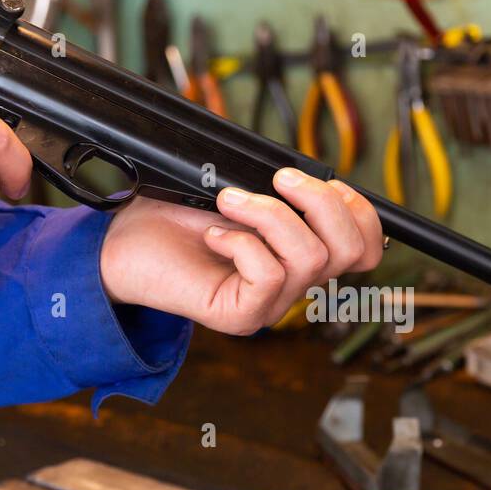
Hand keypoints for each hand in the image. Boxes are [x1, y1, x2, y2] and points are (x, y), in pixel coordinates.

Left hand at [100, 168, 384, 334]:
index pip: (368, 250)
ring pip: (311, 258)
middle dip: (323, 202)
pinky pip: (270, 274)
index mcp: (302, 255)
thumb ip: (284, 189)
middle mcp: (294, 285)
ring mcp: (269, 305)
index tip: (327, 183)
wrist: (122, 243)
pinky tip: (214, 233)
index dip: (361, 212)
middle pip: (352, 250)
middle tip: (278, 180)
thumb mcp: (242, 188)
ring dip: (270, 214)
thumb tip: (312, 173)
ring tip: (230, 202)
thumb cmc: (176, 215)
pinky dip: (242, 240)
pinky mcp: (240, 316)